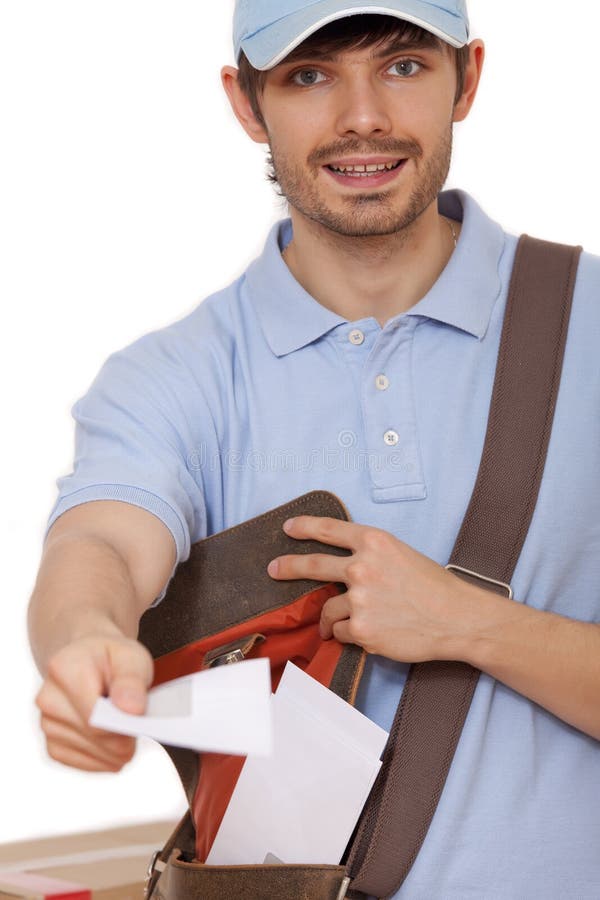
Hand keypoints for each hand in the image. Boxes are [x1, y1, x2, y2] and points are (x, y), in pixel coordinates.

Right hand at [35, 635, 153, 771]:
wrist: (91, 660)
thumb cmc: (112, 658)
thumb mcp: (130, 656)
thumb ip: (132, 680)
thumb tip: (131, 710)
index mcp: (64, 668)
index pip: (94, 714)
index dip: (123, 721)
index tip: (140, 716)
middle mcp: (48, 697)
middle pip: (96, 736)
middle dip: (125, 733)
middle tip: (137, 717)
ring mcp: (48, 724)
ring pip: (94, 754)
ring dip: (118, 747)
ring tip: (124, 722)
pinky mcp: (53, 746)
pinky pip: (87, 763)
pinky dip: (107, 757)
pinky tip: (114, 740)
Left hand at [267, 516, 484, 662]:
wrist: (456, 618)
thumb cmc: (433, 586)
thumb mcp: (401, 555)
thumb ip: (369, 556)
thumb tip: (341, 568)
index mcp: (374, 542)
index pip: (328, 529)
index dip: (303, 527)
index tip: (288, 528)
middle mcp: (362, 567)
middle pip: (311, 566)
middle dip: (287, 567)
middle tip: (274, 569)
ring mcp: (359, 600)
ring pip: (327, 609)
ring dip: (329, 619)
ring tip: (339, 625)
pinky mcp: (360, 629)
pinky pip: (340, 632)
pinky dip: (347, 635)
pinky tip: (369, 634)